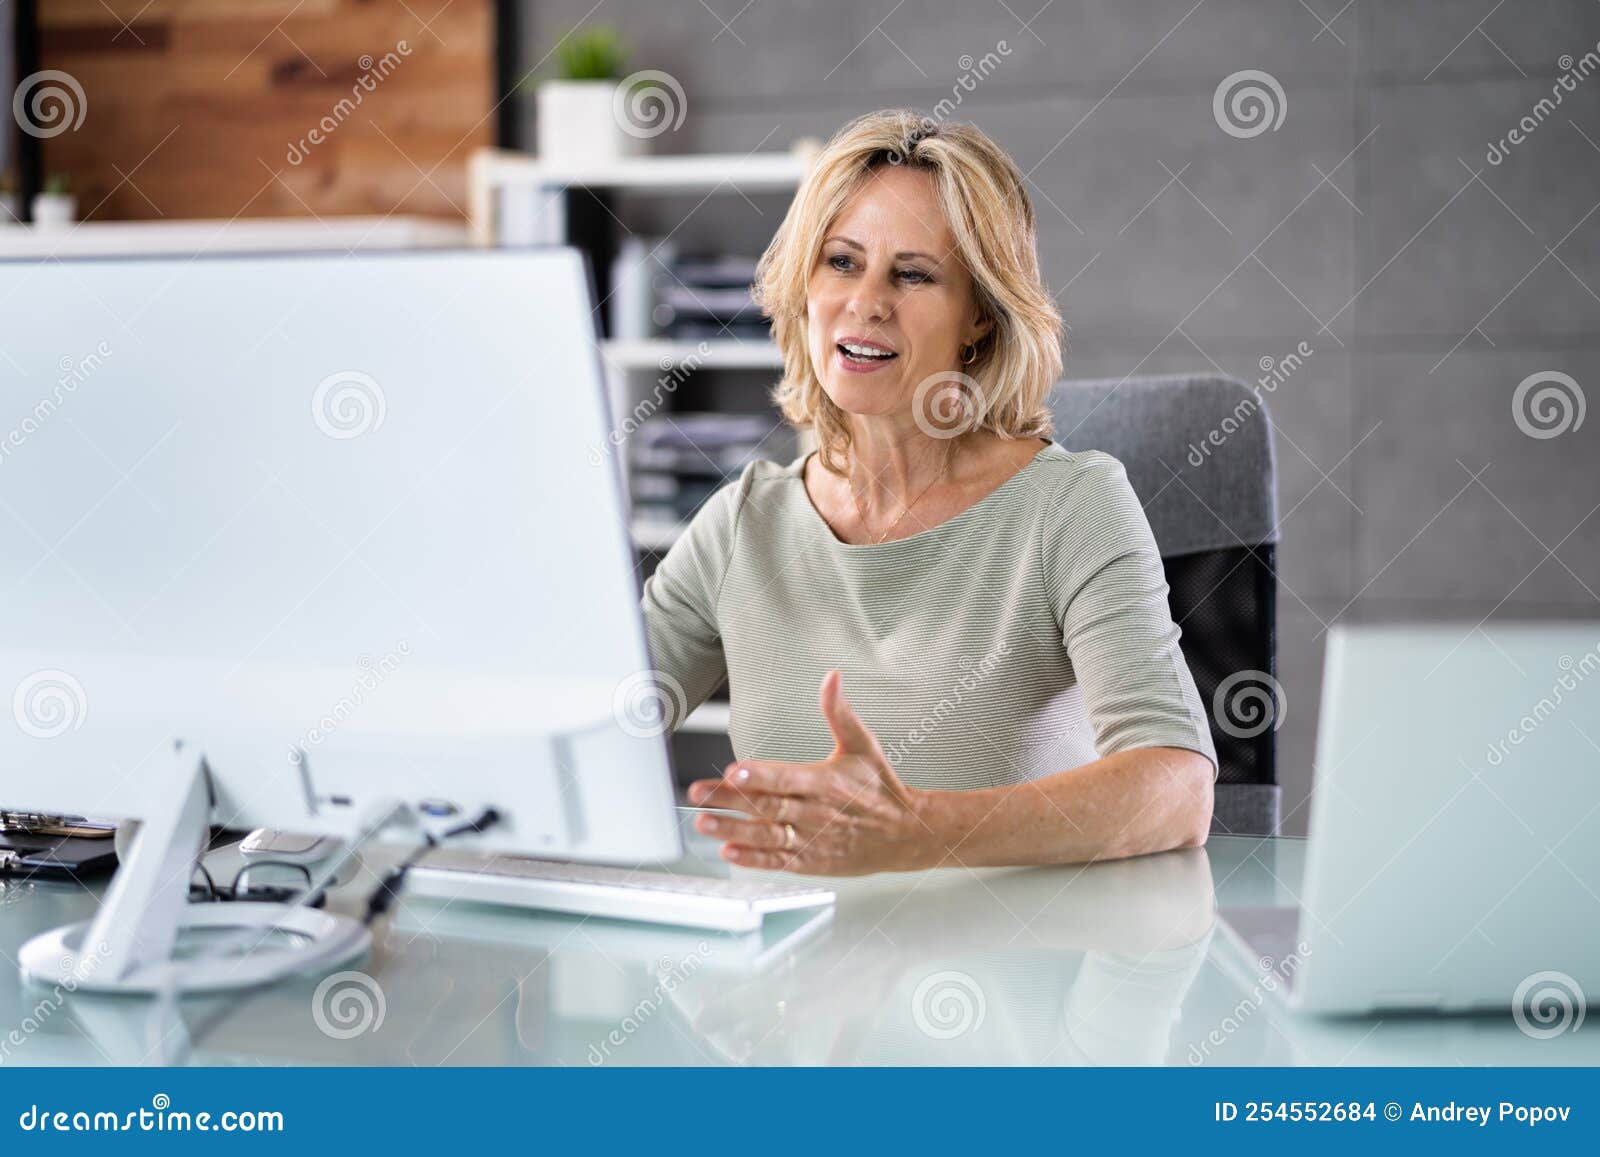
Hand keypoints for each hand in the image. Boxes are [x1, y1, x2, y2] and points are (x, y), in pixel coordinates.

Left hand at [687, 670, 938, 875]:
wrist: (905, 834)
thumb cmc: (880, 787)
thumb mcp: (863, 745)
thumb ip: (840, 712)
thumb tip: (831, 676)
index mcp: (825, 782)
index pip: (787, 778)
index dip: (760, 776)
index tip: (735, 771)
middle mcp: (815, 812)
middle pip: (766, 806)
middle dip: (730, 800)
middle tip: (697, 793)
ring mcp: (811, 839)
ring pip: (766, 835)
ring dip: (733, 831)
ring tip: (704, 823)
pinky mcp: (810, 860)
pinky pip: (778, 861)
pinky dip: (754, 859)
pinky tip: (729, 852)